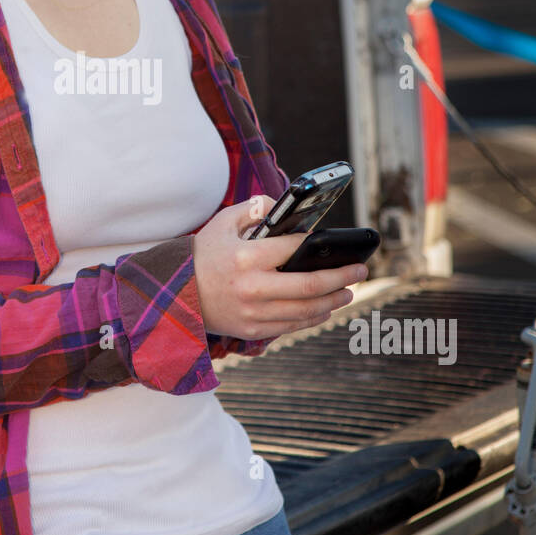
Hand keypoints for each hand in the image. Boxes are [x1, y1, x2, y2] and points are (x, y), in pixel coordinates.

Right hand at [191, 194, 367, 342]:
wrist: (176, 293)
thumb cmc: (204, 254)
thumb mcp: (223, 223)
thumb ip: (254, 209)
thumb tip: (281, 205)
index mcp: (246, 257)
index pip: (293, 249)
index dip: (316, 245)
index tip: (332, 244)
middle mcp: (252, 287)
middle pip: (309, 286)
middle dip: (341, 278)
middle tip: (360, 270)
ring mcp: (253, 312)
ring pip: (305, 310)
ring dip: (333, 301)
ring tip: (349, 290)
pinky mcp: (252, 328)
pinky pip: (292, 326)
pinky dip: (313, 317)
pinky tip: (326, 308)